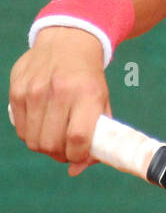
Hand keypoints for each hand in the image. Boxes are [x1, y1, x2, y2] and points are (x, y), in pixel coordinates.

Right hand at [8, 27, 110, 175]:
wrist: (68, 42)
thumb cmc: (88, 80)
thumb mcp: (101, 104)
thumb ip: (95, 138)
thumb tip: (75, 170)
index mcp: (87, 94)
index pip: (78, 138)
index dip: (78, 156)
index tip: (79, 155)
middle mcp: (59, 91)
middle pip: (52, 144)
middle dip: (60, 155)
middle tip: (66, 149)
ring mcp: (34, 90)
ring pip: (33, 141)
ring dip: (45, 146)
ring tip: (54, 137)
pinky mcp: (17, 89)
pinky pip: (20, 129)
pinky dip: (31, 134)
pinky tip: (42, 124)